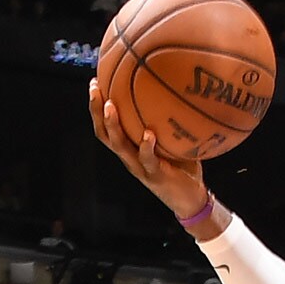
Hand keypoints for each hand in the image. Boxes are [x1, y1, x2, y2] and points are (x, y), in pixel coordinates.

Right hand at [87, 83, 210, 216]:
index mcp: (130, 149)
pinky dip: (146, 147)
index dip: (96, 107)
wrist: (190, 200)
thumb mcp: (171, 141)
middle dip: (96, 111)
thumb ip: (167, 121)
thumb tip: (176, 89)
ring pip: (120, 146)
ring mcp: (140, 167)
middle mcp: (129, 158)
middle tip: (94, 88)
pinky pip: (148, 160)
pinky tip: (148, 134)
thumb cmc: (181, 167)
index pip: (106, 127)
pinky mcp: (156, 176)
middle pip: (104, 134)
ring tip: (111, 106)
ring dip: (113, 126)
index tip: (94, 82)